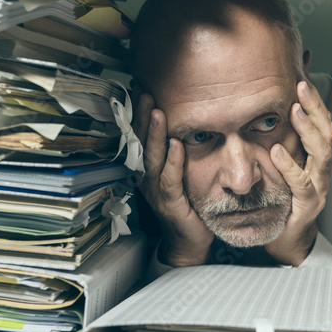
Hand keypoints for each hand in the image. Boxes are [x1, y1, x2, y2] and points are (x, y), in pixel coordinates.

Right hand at [134, 93, 214, 266]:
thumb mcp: (183, 173)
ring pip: (152, 159)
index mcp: (151, 169)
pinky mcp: (170, 204)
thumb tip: (188, 123)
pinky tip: (175, 145)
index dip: (141, 114)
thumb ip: (181, 152)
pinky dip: (172, 162)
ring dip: (155, 134)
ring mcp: (157, 192)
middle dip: (144, 116)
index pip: (142, 136)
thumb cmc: (189, 206)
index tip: (140, 88)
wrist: (191, 242)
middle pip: (142, 143)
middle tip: (144, 92)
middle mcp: (149, 178)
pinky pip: (169, 181)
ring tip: (158, 112)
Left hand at [264, 81, 331, 265]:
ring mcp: (318, 188)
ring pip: (323, 155)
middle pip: (328, 132)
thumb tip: (276, 107)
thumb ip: (282, 136)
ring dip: (308, 130)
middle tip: (301, 85)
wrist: (286, 239)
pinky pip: (302, 185)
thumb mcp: (282, 163)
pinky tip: (277, 151)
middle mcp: (322, 170)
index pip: (323, 122)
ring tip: (294, 110)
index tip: (302, 75)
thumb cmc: (283, 198)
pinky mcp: (307, 207)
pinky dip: (290, 166)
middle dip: (316, 107)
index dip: (315, 100)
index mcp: (317, 158)